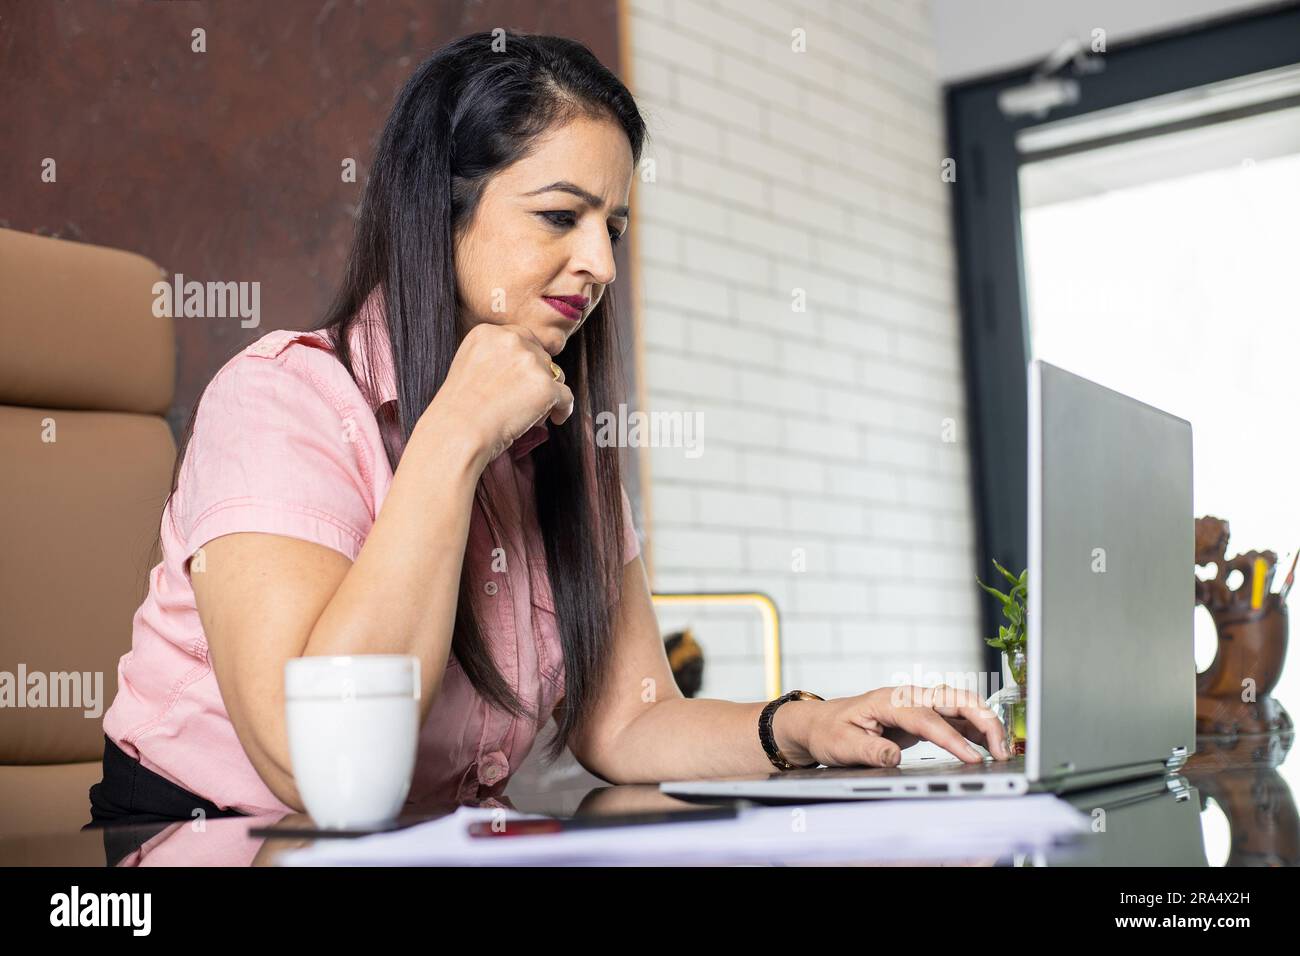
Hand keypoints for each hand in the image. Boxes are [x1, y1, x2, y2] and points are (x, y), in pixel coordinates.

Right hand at [429, 322, 574, 463]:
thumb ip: (494, 357)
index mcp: (487, 333)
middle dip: (536, 377)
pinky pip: (566, 397)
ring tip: (530, 413)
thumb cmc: (459, 409)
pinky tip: (555, 419)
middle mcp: (511, 340)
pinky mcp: (546, 386)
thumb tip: (526, 366)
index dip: (525, 361)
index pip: (522, 338)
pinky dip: (563, 410)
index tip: (522, 379)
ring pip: (556, 375)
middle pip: (540, 355)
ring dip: (548, 393)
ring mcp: (530, 362)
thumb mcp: (468, 366)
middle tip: (522, 400)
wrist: (458, 431)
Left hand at [779, 684, 1011, 768]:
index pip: (926, 718)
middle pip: (953, 699)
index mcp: (888, 700)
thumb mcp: (842, 745)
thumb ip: (869, 751)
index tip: (971, 757)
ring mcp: (916, 704)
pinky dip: (974, 728)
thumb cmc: (829, 731)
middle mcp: (907, 697)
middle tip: (1001, 748)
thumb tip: (895, 757)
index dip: (951, 738)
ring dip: (984, 722)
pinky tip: (988, 744)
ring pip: (960, 704)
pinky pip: (954, 717)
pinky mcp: (921, 716)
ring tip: (1003, 749)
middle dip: (982, 719)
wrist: (819, 723)